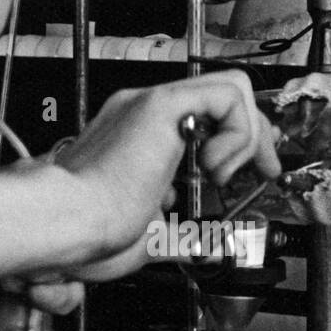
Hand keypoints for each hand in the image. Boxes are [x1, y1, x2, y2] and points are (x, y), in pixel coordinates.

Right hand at [55, 70, 281, 262]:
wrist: (67, 223)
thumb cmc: (88, 232)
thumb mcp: (149, 235)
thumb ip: (177, 233)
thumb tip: (199, 245)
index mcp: (141, 136)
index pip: (207, 116)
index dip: (241, 141)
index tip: (254, 173)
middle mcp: (145, 111)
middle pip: (227, 94)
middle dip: (257, 134)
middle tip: (263, 170)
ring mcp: (151, 104)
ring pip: (232, 85)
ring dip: (247, 133)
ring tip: (225, 173)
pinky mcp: (160, 105)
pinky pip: (226, 94)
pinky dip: (237, 133)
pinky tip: (215, 166)